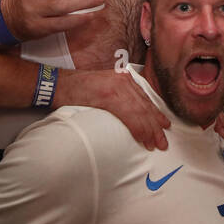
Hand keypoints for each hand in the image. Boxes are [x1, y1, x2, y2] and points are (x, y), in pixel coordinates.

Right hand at [54, 68, 169, 150]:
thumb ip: (119, 95)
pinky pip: (129, 116)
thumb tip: (131, 112)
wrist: (59, 84)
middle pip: (145, 106)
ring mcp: (117, 87)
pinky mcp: (109, 96)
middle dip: (156, 126)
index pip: (145, 99)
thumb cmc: (78, 89)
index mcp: (124, 78)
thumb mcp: (104, 87)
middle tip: (163, 141)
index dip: (156, 114)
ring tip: (155, 144)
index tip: (164, 126)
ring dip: (149, 131)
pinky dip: (137, 129)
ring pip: (140, 112)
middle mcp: (124, 81)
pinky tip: (142, 138)